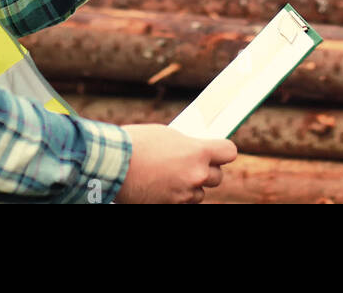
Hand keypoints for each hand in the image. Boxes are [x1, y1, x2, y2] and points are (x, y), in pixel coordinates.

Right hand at [114, 124, 237, 203]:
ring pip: (199, 193)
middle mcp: (196, 175)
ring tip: (171, 176)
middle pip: (217, 177)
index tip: (218, 150)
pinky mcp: (170, 206)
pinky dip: (176, 197)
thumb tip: (196, 149)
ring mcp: (183, 194)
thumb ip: (187, 144)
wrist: (113, 164)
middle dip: (207, 171)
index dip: (223, 151)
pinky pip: (182, 203)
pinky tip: (162, 187)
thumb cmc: (138, 143)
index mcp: (198, 152)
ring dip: (190, 186)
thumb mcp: (167, 135)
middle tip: (191, 164)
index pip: (229, 152)